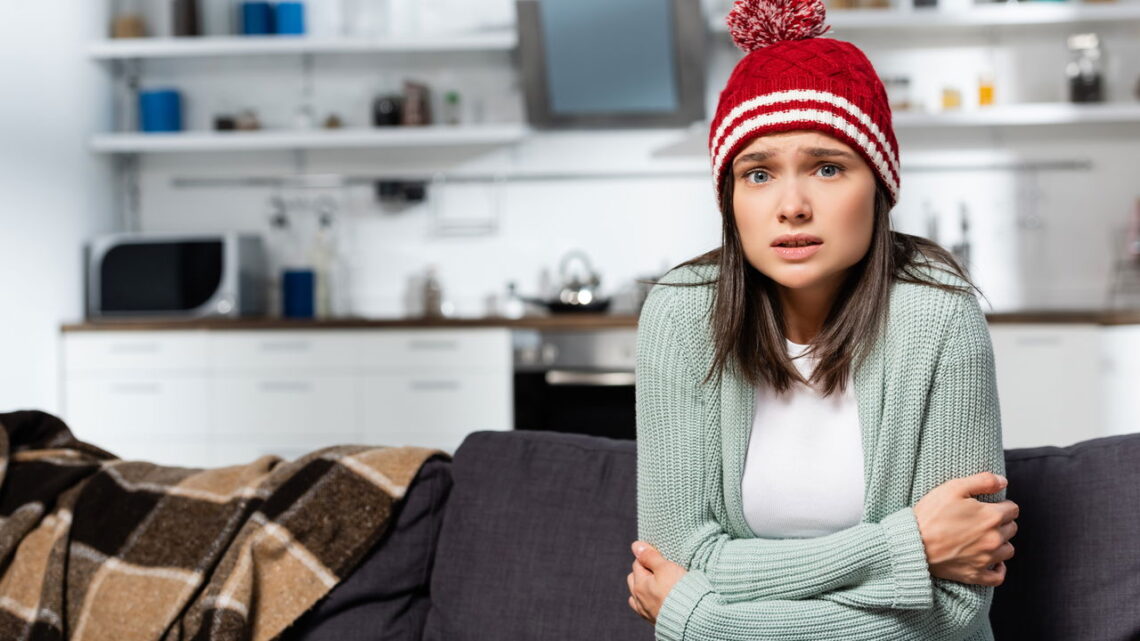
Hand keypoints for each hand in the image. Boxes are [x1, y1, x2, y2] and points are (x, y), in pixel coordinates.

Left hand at [627, 541, 686, 624]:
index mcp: (639, 584)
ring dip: (644, 587)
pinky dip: (648, 601)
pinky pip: (645, 608)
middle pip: (634, 578)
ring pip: (637, 594)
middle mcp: (639, 599)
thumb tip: (635, 546)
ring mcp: (646, 611)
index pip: (637, 563)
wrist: (692, 618)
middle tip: (660, 569)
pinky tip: (658, 599)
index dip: (649, 557)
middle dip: (643, 571)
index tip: (660, 557)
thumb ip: (650, 556)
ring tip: (658, 584)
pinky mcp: (655, 620)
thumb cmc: (680, 590)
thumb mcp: (666, 567)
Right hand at [913, 472, 1019, 586]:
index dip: (1001, 505)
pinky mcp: (976, 574)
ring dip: (1000, 543)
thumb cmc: (931, 514)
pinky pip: (999, 576)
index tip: (989, 506)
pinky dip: (998, 569)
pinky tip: (992, 561)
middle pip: (1012, 529)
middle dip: (1001, 523)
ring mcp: (986, 559)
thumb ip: (982, 481)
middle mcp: (994, 539)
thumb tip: (1003, 481)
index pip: (1013, 509)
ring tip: (984, 538)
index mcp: (991, 517)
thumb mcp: (953, 488)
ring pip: (1008, 550)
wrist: (913, 543)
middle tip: (983, 520)